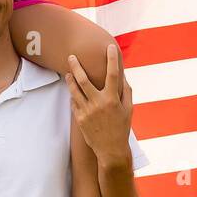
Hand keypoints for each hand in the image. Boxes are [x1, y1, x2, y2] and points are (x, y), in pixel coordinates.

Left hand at [65, 45, 134, 166]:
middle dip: (76, 66)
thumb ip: (126, 92)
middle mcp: (99, 103)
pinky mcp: (79, 118)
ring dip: (70, 79)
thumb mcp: (128, 109)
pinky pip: (74, 103)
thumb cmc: (122, 128)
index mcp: (113, 99)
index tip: (110, 47)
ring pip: (74, 90)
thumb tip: (123, 76)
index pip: (112, 75)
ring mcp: (87, 111)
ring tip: (68, 73)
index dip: (112, 59)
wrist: (110, 149)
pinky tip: (74, 92)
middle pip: (84, 79)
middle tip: (71, 56)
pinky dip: (74, 96)